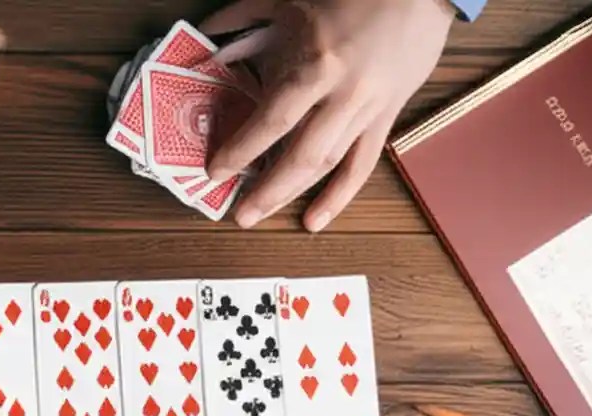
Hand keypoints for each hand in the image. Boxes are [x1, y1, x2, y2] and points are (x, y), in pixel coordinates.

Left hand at [202, 0, 454, 230]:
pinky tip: (315, 220)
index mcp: (318, 64)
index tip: (215, 170)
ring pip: (328, 165)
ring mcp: (369, 109)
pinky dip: (339, 196)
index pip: (273, 120)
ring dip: (292, 195)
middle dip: (266, 190)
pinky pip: (362, 164)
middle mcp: (345, 95)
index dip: (242, 150)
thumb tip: (203, 34)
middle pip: (301, 156)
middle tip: (237, 214)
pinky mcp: (388, 117)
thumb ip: (243, 18)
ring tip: (259, 215)